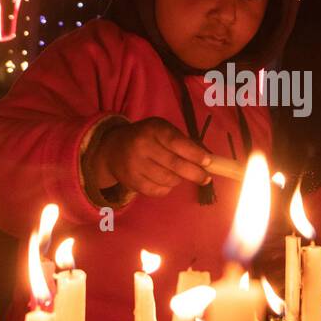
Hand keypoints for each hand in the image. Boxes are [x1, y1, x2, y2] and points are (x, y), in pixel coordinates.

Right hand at [87, 118, 212, 198]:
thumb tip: (208, 159)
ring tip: (178, 174)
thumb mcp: (162, 130)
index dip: (195, 154)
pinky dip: (167, 188)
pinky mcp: (132, 182)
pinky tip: (165, 181)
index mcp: (154, 129)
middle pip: (175, 165)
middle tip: (205, 178)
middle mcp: (142, 146)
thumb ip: (183, 142)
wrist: (113, 148)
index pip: (177, 143)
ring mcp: (135, 165)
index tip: (208, 162)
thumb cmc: (147, 137)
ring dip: (179, 180)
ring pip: (168, 180)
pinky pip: (158, 191)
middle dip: (195, 174)